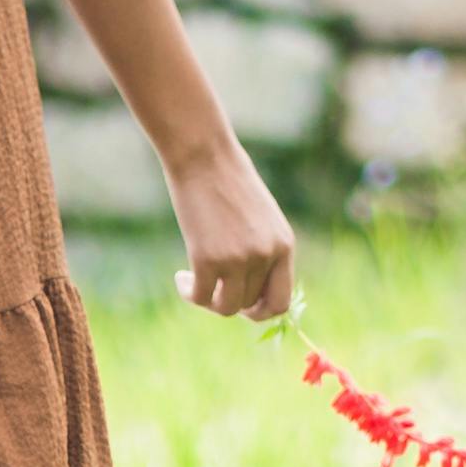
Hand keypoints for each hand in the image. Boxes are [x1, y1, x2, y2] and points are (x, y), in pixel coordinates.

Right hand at [169, 132, 293, 322]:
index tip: (242, 301)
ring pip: (226, 308)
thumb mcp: (260, 217)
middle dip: (229, 302)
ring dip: (208, 301)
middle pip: (249, 306)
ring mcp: (238, 259)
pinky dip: (189, 292)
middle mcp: (265, 255)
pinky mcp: (208, 259)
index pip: (281, 302)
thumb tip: (250, 289)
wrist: (204, 156)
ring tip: (194, 281)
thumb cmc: (229, 180)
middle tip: (212, 286)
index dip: (260, 310)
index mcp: (284, 245)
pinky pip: (200, 297)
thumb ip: (262, 250)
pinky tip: (181, 277)